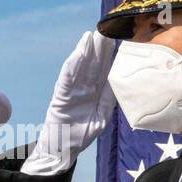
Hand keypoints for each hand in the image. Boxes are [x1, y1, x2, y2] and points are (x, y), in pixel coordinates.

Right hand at [23, 30, 117, 174]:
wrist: (62, 151)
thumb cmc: (81, 136)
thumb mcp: (101, 118)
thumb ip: (109, 101)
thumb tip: (121, 83)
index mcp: (93, 93)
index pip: (104, 71)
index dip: (111, 57)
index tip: (121, 41)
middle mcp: (82, 88)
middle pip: (92, 65)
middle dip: (100, 48)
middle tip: (108, 30)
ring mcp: (71, 91)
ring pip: (80, 67)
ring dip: (86, 51)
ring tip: (92, 35)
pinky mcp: (61, 96)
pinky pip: (67, 77)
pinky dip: (73, 64)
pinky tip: (79, 52)